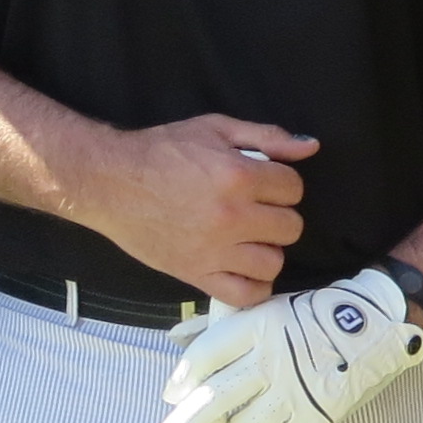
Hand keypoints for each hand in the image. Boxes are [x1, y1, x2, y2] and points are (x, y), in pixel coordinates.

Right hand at [78, 116, 315, 301]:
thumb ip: (267, 136)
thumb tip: (310, 147)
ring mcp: (215, 250)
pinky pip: (245, 295)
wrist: (111, 181)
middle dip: (278, 214)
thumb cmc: (163, 151)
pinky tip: (245, 267)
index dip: (282, 183)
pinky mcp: (197, 275)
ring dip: (267, 249)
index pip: (294, 189)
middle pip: (290, 227)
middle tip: (256, 208)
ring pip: (273, 263)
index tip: (264, 182)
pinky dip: (253, 286)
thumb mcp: (216, 128)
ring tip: (249, 237)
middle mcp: (231, 217)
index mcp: (238, 176)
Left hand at [157, 269, 422, 422]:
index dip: (182, 378)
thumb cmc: (313, 318)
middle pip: (213, 400)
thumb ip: (225, 332)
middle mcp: (273, 360)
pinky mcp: (315, 419)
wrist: (375, 326)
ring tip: (245, 420)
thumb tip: (177, 355)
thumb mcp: (269, 310)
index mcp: (259, 326)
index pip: (205, 356)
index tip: (173, 394)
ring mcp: (295, 392)